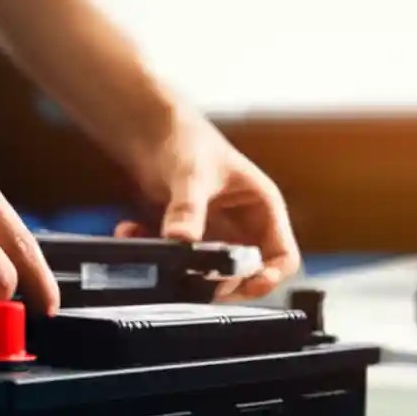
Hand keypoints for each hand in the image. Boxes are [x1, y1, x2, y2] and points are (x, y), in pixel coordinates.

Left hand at [115, 115, 299, 299]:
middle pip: (247, 275)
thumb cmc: (187, 140)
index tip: (247, 286)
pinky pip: (179, 262)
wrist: (152, 129)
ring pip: (211, 274)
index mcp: (263, 208)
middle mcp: (244, 226)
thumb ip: (188, 209)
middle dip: (221, 282)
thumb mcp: (191, 175)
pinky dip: (156, 256)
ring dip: (184, 272)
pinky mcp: (190, 240)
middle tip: (196, 282)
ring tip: (157, 255)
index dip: (269, 276)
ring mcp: (217, 236)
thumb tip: (181, 240)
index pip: (283, 256)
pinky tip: (133, 232)